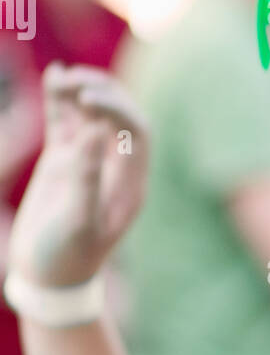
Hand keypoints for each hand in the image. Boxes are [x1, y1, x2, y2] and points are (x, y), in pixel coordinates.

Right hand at [7, 62, 150, 287]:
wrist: (47, 279)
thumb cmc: (65, 258)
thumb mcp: (77, 223)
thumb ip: (86, 179)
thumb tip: (93, 132)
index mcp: (130, 183)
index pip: (136, 131)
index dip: (117, 109)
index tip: (88, 99)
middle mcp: (115, 167)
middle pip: (119, 116)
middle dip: (101, 93)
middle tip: (74, 83)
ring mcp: (88, 161)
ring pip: (92, 114)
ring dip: (80, 91)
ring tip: (62, 77)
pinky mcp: (64, 161)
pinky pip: (66, 122)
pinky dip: (59, 99)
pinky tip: (53, 75)